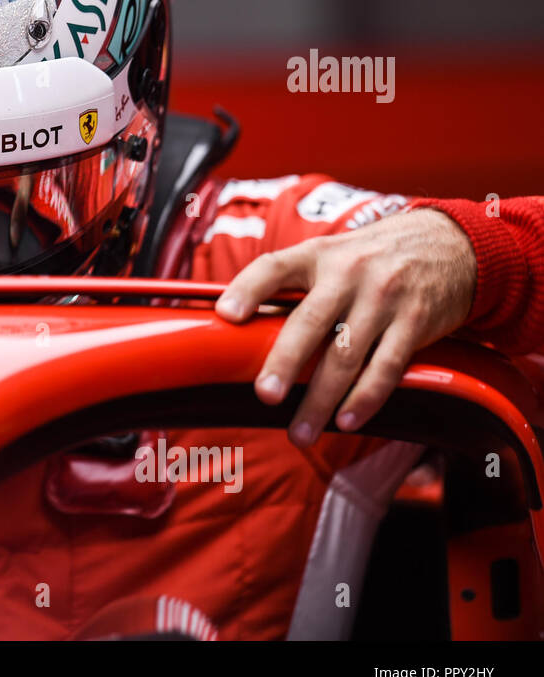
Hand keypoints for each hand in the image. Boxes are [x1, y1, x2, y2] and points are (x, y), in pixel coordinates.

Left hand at [215, 209, 475, 445]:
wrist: (450, 244)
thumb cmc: (373, 257)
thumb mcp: (331, 254)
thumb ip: (293, 283)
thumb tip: (240, 322)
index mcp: (319, 255)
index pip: (274, 266)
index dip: (248, 288)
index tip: (226, 315)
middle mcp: (349, 274)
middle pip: (311, 321)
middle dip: (286, 361)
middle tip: (265, 395)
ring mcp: (384, 299)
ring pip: (347, 355)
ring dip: (322, 400)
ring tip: (301, 432)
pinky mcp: (415, 322)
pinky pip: (387, 367)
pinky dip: (366, 397)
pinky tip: (347, 419)